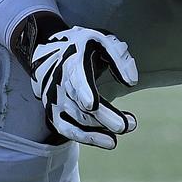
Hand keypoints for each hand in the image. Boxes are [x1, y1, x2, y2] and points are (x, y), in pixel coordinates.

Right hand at [28, 25, 139, 148]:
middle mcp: (59, 84)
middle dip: (105, 118)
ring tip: (123, 132)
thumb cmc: (83, 46)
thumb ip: (119, 58)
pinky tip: (108, 141)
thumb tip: (131, 82)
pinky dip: (88, 138)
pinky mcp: (54, 113)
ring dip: (100, 131)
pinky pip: (68, 131)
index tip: (92, 105)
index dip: (83, 92)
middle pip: (80, 107)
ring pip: (76, 122)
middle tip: (128, 125)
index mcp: (72, 62)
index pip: (75, 80)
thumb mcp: (103, 41)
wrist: (51, 51)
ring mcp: (54, 101)